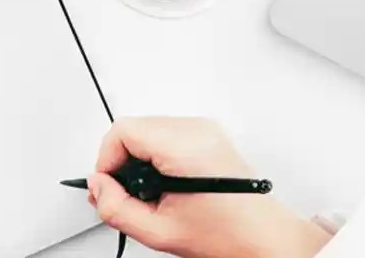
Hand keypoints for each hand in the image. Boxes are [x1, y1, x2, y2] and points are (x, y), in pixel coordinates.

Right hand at [88, 118, 330, 257]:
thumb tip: (99, 187)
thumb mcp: (160, 231)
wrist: (265, 236)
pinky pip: (167, 133)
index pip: (123, 130)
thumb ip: (118, 208)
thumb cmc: (228, 234)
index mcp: (185, 148)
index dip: (106, 159)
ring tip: (146, 193)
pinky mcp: (210, 134)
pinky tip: (162, 184)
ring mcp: (206, 129)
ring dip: (138, 159)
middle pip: (134, 128)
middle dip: (120, 161)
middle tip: (120, 193)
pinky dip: (156, 155)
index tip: (107, 184)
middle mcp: (197, 130)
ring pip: (149, 129)